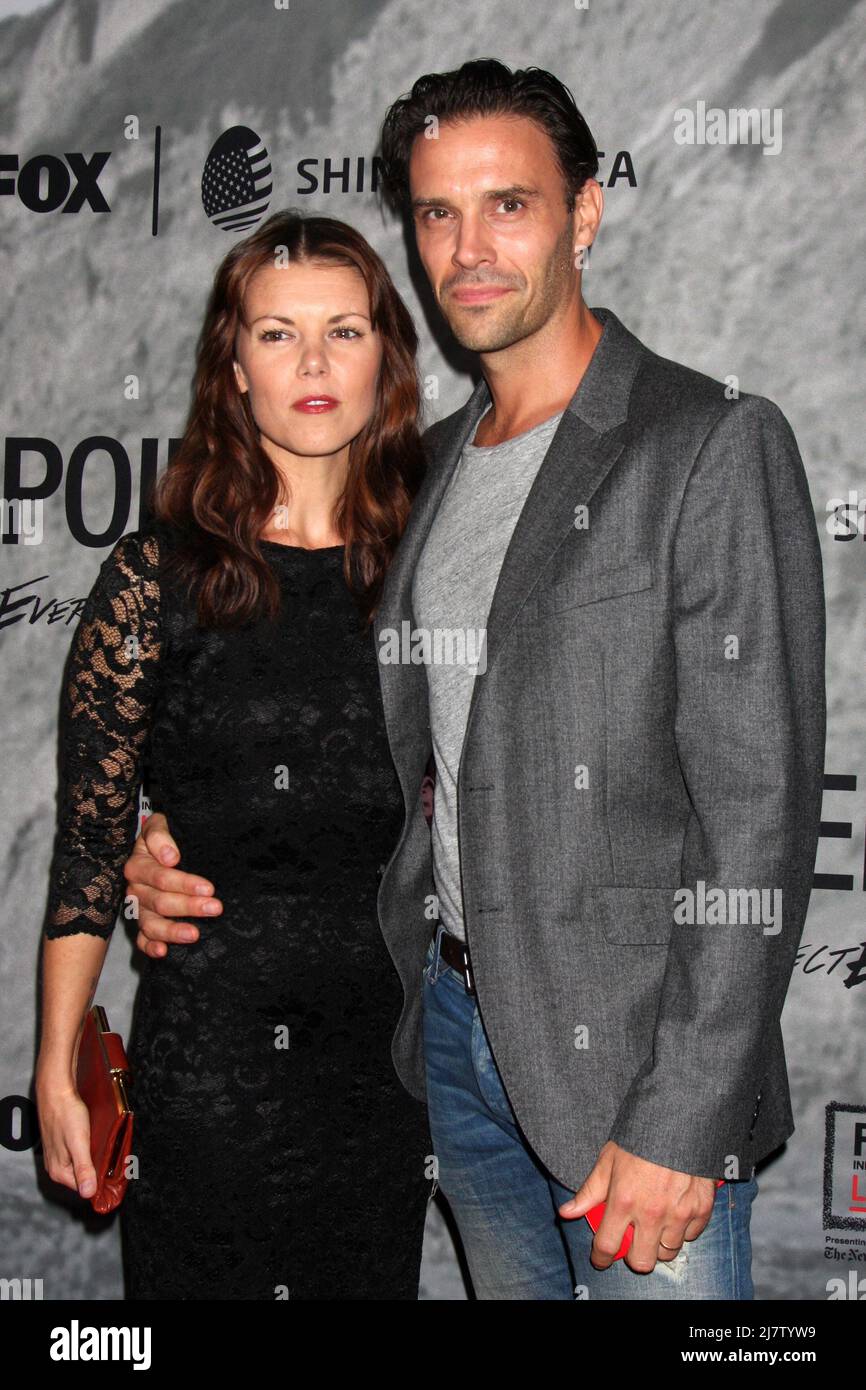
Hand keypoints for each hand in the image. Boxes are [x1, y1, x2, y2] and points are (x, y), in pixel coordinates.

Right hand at [36, 1070, 97, 1200]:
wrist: (56, 1089)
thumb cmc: (66, 1113)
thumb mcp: (79, 1143)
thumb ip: (83, 1168)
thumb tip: (88, 1193)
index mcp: (59, 1171)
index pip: (84, 1188)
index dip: (100, 1182)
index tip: (113, 1174)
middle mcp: (55, 1166)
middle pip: (82, 1177)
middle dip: (97, 1169)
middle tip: (110, 1157)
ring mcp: (57, 1154)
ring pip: (81, 1164)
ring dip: (93, 1158)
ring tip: (103, 1147)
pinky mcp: (61, 1143)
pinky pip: (78, 1153)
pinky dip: (88, 1149)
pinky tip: (93, 1140)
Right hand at [122, 811, 221, 957]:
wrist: (158, 847)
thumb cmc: (163, 837)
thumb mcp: (158, 825)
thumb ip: (159, 835)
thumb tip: (171, 857)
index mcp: (138, 866)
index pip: (161, 877)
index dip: (184, 883)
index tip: (208, 888)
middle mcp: (135, 889)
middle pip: (160, 902)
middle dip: (188, 906)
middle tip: (215, 908)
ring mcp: (138, 909)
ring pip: (151, 924)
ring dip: (172, 931)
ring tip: (194, 934)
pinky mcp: (142, 924)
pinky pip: (142, 939)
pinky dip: (150, 947)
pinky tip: (163, 953)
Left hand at [558, 1140, 716, 1273]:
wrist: (679, 1118)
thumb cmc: (640, 1137)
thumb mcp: (608, 1160)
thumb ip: (589, 1192)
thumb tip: (566, 1212)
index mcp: (623, 1201)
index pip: (607, 1247)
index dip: (601, 1258)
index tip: (601, 1258)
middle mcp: (651, 1213)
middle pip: (642, 1262)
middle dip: (635, 1255)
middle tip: (633, 1239)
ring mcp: (679, 1214)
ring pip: (668, 1252)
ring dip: (660, 1243)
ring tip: (656, 1223)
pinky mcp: (701, 1209)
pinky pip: (690, 1236)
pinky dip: (682, 1229)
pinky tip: (675, 1212)